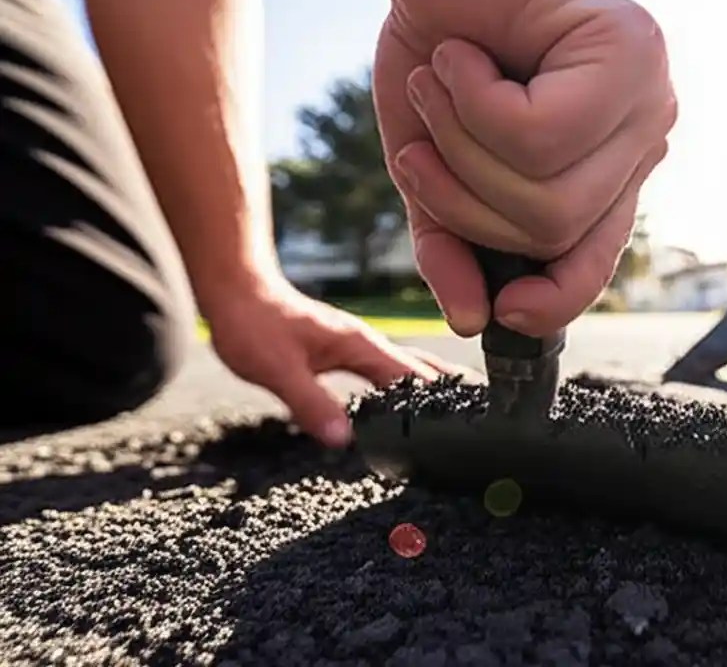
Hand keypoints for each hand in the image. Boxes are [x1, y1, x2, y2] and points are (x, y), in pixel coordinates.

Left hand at [203, 279, 456, 447]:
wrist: (237, 289)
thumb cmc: (252, 324)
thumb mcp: (277, 370)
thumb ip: (311, 403)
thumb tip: (343, 441)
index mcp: (360, 345)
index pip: (413, 378)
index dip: (441, 402)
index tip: (471, 424)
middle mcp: (367, 343)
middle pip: (423, 368)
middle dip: (453, 391)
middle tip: (487, 414)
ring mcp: (359, 344)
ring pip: (410, 366)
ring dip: (436, 386)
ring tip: (464, 407)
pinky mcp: (346, 349)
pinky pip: (389, 369)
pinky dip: (409, 384)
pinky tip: (410, 399)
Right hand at [371, 0, 676, 337]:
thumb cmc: (440, 50)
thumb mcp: (431, 164)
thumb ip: (451, 241)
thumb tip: (471, 320)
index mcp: (604, 169)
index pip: (594, 259)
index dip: (553, 299)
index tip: (503, 312)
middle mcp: (639, 138)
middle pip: (555, 232)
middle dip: (464, 198)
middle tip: (422, 140)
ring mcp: (645, 96)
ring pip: (549, 192)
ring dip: (460, 143)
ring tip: (440, 83)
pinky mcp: (630, 54)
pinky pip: (540, 132)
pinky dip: (474, 99)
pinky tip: (462, 56)